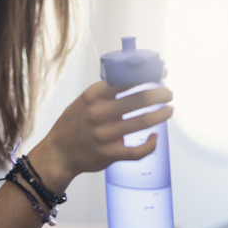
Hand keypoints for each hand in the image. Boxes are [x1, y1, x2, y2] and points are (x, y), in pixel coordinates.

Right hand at [34, 81, 173, 184]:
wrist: (59, 153)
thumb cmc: (74, 123)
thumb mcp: (84, 100)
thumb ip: (106, 91)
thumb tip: (136, 77)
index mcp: (93, 95)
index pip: (126, 79)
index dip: (148, 75)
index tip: (161, 73)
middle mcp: (98, 113)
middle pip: (139, 99)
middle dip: (160, 94)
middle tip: (168, 93)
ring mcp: (104, 135)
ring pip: (143, 122)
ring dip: (161, 114)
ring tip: (169, 110)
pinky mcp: (109, 154)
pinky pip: (137, 151)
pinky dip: (151, 144)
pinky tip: (155, 137)